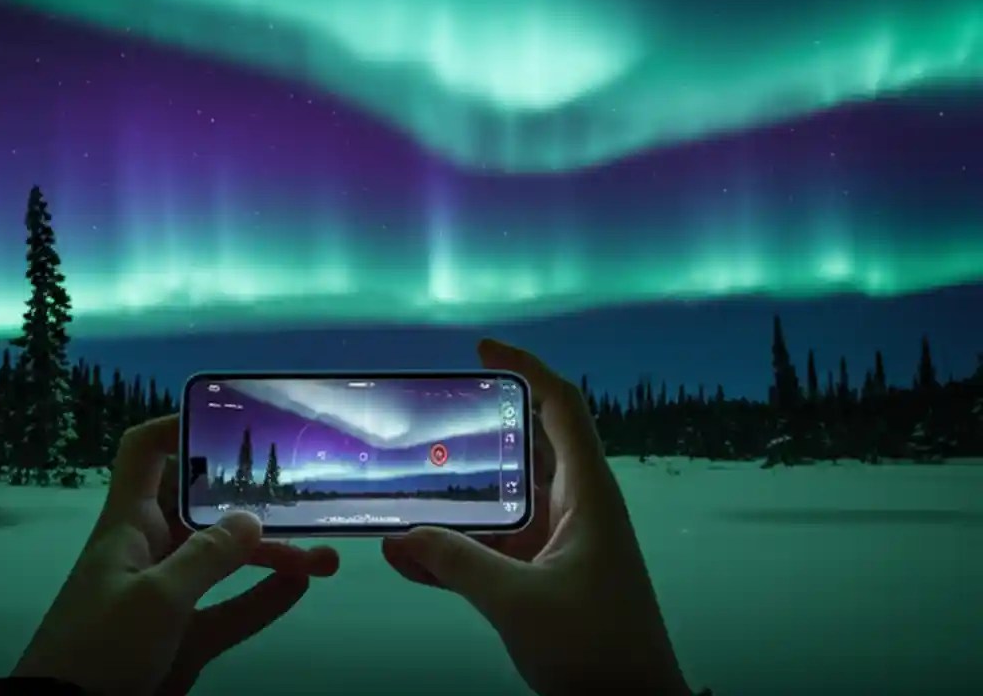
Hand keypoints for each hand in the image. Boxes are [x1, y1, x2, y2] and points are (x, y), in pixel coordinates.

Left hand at [13, 415, 339, 695]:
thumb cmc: (100, 646)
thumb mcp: (155, 598)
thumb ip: (207, 556)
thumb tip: (250, 516)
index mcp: (128, 525)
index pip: (144, 453)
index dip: (178, 426)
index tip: (228, 420)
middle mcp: (149, 551)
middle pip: (202, 507)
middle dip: (250, 501)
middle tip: (301, 497)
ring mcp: (168, 596)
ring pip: (226, 561)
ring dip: (272, 555)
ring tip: (325, 558)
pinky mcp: (182, 638)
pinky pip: (230, 609)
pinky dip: (264, 598)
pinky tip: (301, 586)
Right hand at [382, 339, 689, 695]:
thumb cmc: (601, 653)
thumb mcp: (518, 602)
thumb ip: (457, 564)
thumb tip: (402, 538)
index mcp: (588, 496)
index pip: (562, 407)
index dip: (526, 367)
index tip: (484, 350)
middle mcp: (576, 510)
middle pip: (523, 449)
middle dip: (474, 436)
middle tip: (426, 426)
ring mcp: (560, 545)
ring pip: (500, 504)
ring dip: (455, 503)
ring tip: (402, 495)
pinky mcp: (544, 579)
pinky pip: (493, 549)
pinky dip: (455, 550)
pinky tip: (410, 558)